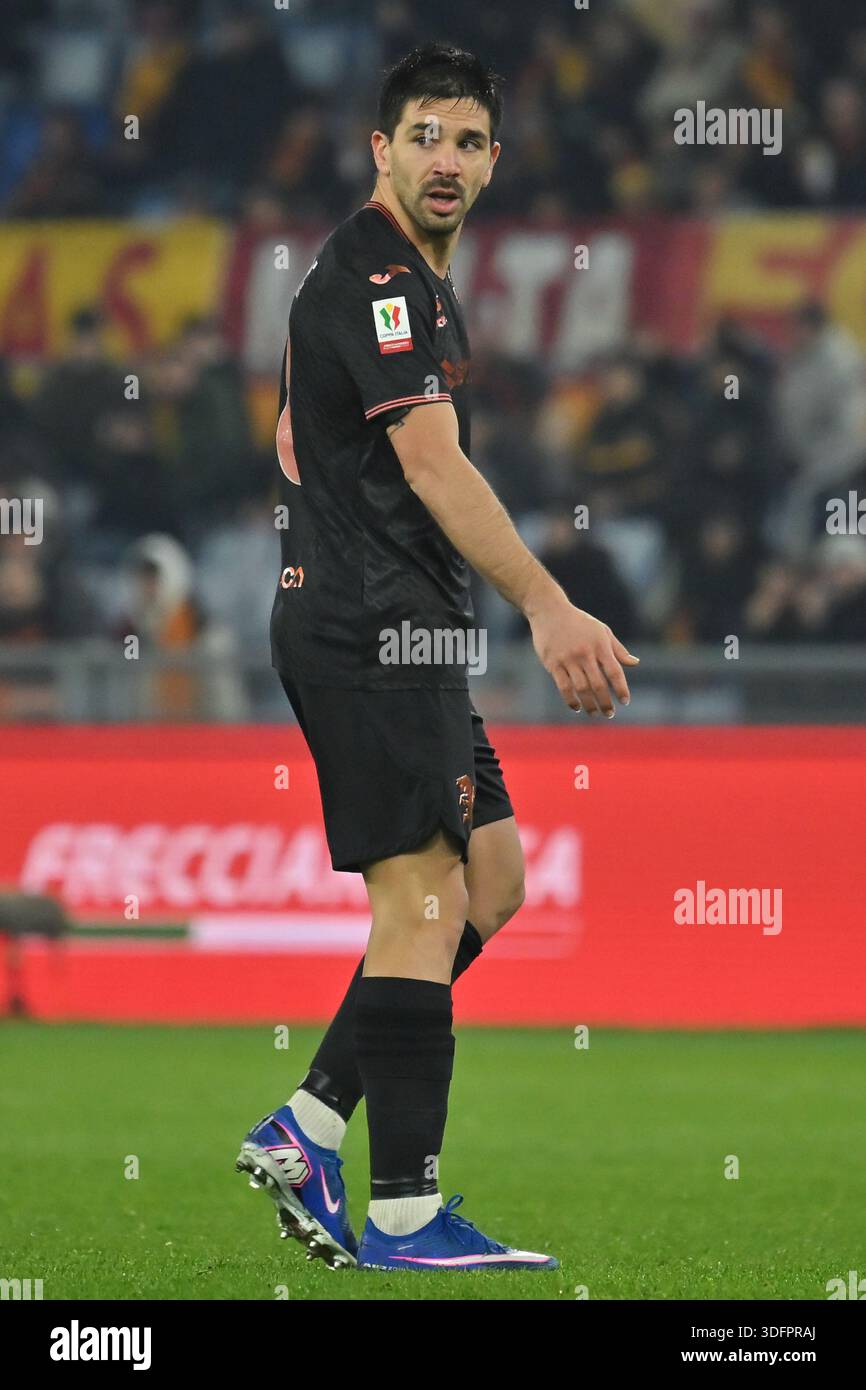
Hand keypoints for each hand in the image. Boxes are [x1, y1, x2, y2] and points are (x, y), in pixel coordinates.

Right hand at [529, 598, 638, 715]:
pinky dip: (571, 700)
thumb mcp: (602, 631)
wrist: (550, 611)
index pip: (614, 672)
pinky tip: (576, 707)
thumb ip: (618, 650)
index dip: (621, 689)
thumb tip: (635, 663)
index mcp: (600, 645)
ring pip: (581, 689)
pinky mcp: (553, 664)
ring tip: (595, 713)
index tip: (625, 701)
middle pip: (598, 684)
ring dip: (589, 704)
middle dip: (605, 702)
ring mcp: (568, 659)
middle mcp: (585, 653)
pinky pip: (563, 687)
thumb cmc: (580, 622)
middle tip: (609, 714)